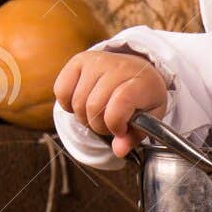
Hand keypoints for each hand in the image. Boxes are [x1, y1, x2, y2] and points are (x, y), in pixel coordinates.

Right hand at [54, 50, 168, 157]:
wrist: (138, 69)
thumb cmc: (143, 96)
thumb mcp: (150, 118)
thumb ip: (135, 137)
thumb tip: (119, 150)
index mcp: (141, 81)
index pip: (120, 104)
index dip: (116, 124)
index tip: (121, 129)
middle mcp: (118, 66)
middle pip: (93, 107)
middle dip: (99, 126)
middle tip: (108, 124)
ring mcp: (96, 61)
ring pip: (77, 102)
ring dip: (84, 118)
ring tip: (97, 114)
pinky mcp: (78, 60)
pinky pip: (61, 91)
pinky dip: (68, 105)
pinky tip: (82, 104)